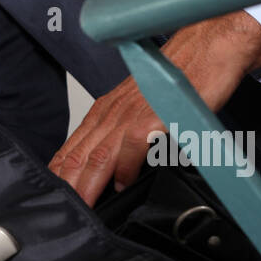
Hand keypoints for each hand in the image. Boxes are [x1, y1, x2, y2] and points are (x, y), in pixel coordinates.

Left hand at [48, 10, 260, 207]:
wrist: (207, 47)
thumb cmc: (178, 77)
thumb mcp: (142, 107)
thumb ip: (125, 134)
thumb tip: (116, 169)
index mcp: (106, 110)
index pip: (71, 148)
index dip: (59, 176)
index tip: (52, 199)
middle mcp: (112, 111)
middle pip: (78, 155)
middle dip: (66, 187)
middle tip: (57, 213)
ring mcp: (131, 113)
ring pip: (98, 154)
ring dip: (87, 184)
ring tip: (81, 208)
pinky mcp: (154, 114)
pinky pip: (132, 145)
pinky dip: (125, 168)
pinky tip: (122, 186)